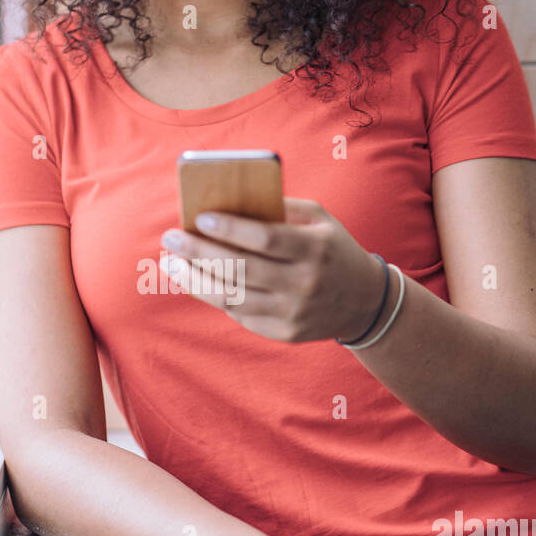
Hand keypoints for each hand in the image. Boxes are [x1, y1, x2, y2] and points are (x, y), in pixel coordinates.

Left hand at [159, 197, 384, 342]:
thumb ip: (280, 208)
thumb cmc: (331, 248)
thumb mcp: (319, 220)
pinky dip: (214, 296)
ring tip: (171, 264)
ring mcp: (294, 313)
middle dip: (198, 253)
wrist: (364, 301)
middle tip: (170, 238)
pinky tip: (195, 281)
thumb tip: (228, 202)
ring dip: (194, 280)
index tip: (198, 217)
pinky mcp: (285, 333)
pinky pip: (240, 315)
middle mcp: (304, 284)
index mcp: (314, 249)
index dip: (230, 229)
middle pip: (241, 269)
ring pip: (232, 298)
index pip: (265, 239)